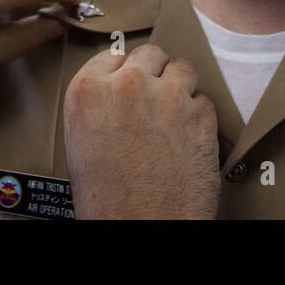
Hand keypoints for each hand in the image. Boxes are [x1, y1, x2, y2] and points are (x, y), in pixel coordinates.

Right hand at [63, 44, 219, 218]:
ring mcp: (168, 97)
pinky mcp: (201, 116)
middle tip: (153, 98)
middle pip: (149, 54)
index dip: (122, 72)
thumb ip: (98, 107)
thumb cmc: (108, 202)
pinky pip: (204, 99)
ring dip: (180, 86)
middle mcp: (127, 86)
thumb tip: (116, 93)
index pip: (111, 56)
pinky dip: (198, 114)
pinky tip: (188, 136)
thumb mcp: (81, 144)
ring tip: (174, 113)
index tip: (127, 83)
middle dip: (153, 73)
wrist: (143, 229)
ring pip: (182, 68)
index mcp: (87, 92)